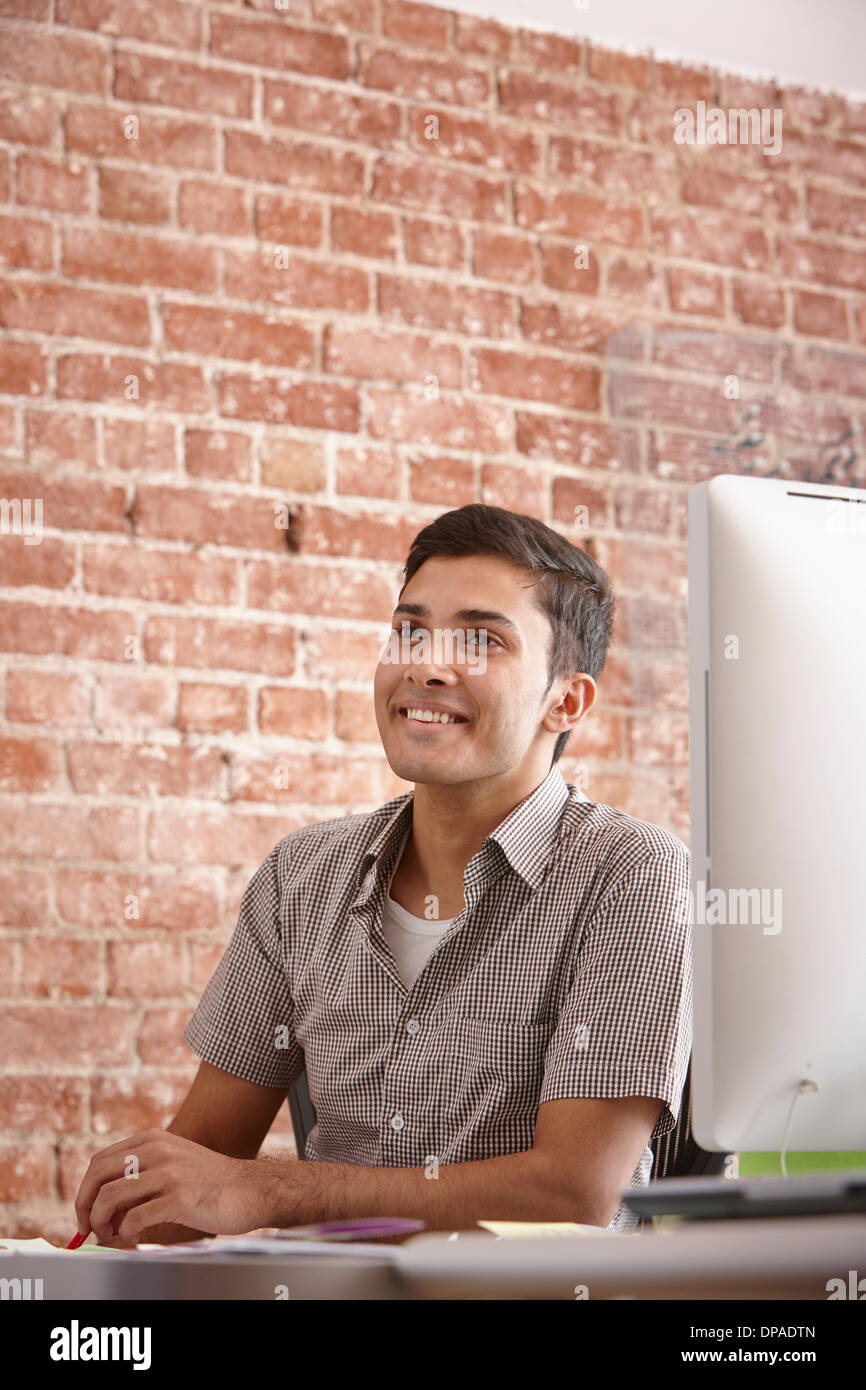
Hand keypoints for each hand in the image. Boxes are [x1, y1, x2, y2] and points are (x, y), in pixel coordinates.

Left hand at [74, 1130, 287, 1245]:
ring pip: (110, 1197)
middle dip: (84, 1207)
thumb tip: (103, 1203)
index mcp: (153, 1140)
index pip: (99, 1161)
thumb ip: (143, 1172)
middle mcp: (157, 1151)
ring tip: (111, 1235)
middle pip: (98, 1176)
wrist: (252, 1189)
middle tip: (89, 1229)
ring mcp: (168, 1173)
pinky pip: (134, 1219)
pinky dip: (127, 1234)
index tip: (85, 1214)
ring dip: (101, 1223)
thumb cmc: (211, 1183)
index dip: (85, 1191)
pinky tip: (137, 1239)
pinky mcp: (179, 1198)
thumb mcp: (174, 1162)